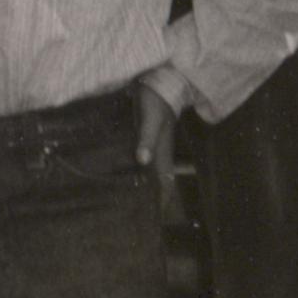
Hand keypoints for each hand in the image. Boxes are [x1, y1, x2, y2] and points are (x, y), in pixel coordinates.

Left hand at [134, 81, 183, 216]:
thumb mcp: (150, 117)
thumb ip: (146, 137)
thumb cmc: (156, 97)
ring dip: (148, 185)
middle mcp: (161, 151)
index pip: (165, 182)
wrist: (162, 78)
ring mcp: (156, 143)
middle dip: (155, 197)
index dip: (163, 200)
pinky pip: (146, 159)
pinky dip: (142, 170)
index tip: (156, 218)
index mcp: (163, 151)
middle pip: (160, 180)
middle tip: (142, 215)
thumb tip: (142, 160)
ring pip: (153, 171)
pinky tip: (132, 172)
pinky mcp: (149, 136)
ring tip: (135, 200)